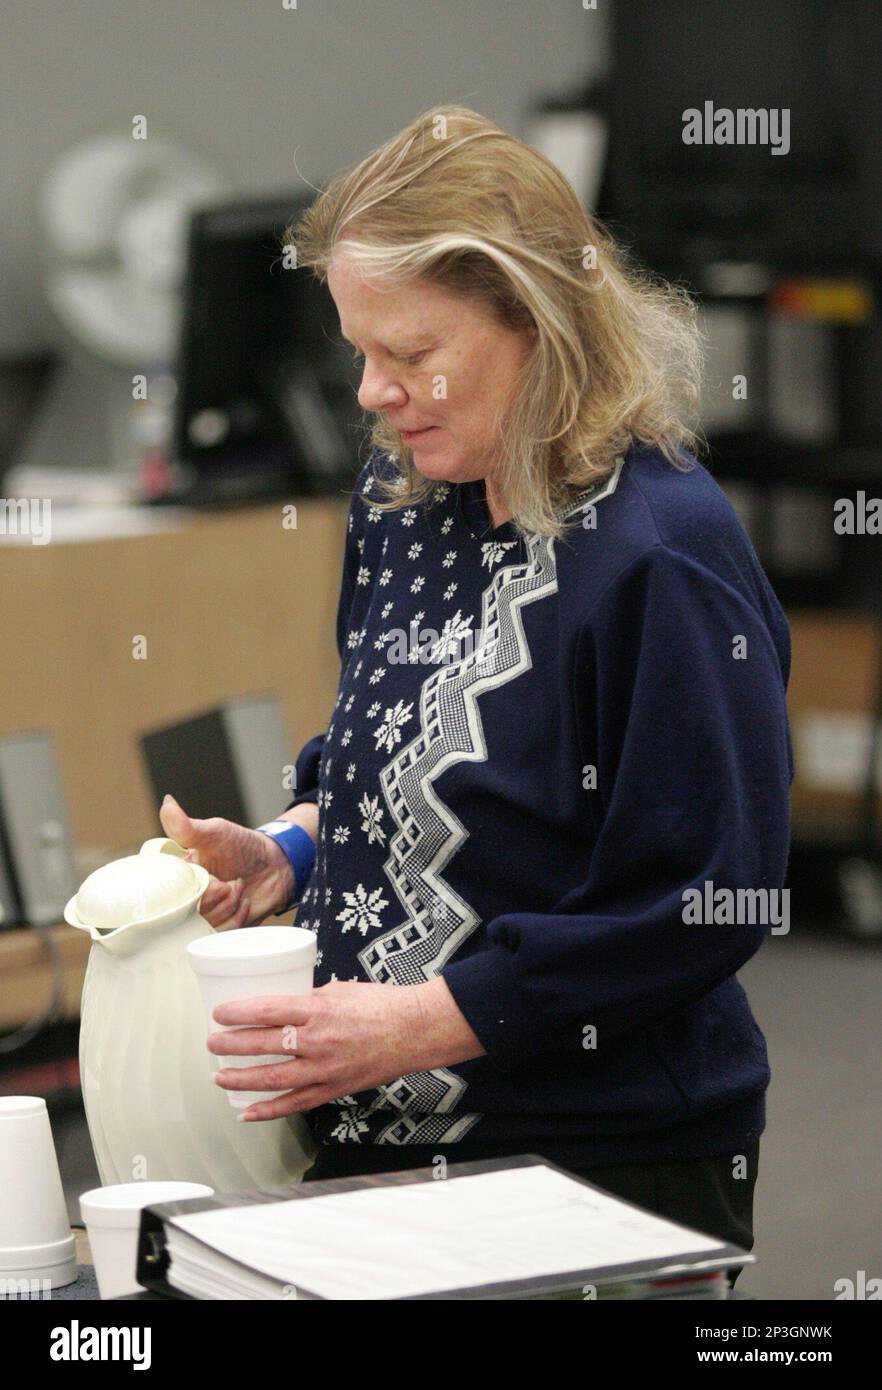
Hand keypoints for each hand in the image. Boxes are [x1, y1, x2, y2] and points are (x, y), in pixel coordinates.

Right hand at [158, 794, 315, 928]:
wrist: (276, 865)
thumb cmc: (243, 845)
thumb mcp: (216, 832)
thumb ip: (188, 826)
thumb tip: (166, 803)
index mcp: (178, 877)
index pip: (168, 894)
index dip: (192, 888)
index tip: (209, 877)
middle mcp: (187, 899)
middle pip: (187, 914)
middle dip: (214, 897)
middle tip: (229, 882)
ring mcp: (204, 916)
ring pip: (205, 925)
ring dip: (228, 906)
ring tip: (239, 887)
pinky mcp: (221, 930)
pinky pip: (221, 934)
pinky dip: (237, 918)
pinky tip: (244, 901)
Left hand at [207, 977, 485, 1119]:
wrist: (415, 1031)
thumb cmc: (381, 1005)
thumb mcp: (340, 990)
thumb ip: (309, 1000)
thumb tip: (284, 1008)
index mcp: (320, 1009)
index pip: (268, 1010)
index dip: (239, 1013)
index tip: (219, 1013)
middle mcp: (319, 1041)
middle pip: (264, 1045)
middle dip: (231, 1045)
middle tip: (212, 1043)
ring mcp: (325, 1069)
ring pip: (273, 1079)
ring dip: (241, 1080)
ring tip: (220, 1077)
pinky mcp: (333, 1089)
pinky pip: (295, 1103)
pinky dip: (268, 1111)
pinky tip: (247, 1112)